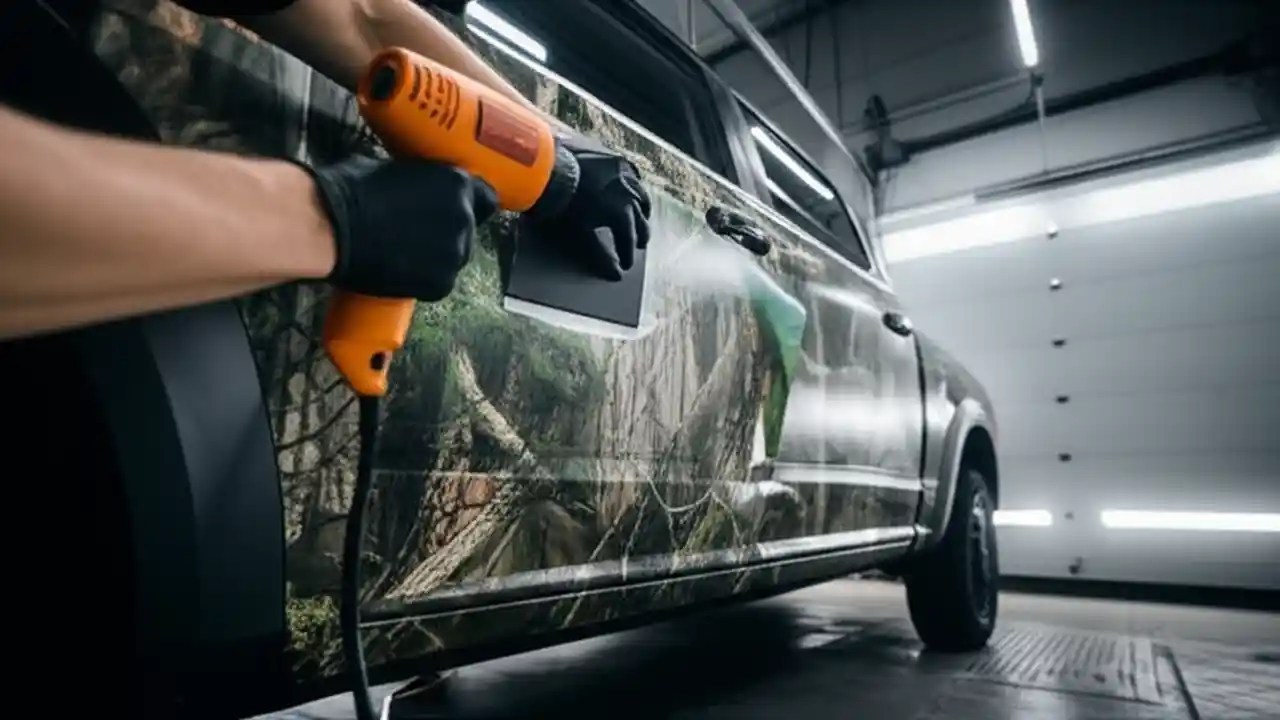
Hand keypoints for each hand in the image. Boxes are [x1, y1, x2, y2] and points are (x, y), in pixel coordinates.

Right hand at [306, 155, 497, 299]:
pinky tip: (397, 269)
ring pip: (454, 258)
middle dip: (446, 232)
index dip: (469, 205)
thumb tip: (409, 184)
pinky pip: (438, 281)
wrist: (328, 229)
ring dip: (436, 256)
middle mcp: (464, 219)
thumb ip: (414, 179)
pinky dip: (423, 279)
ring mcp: (454, 254)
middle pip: (467, 230)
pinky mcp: (440, 285)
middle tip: (414, 232)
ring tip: (402, 252)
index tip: (452, 209)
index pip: (485, 198)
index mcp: (456, 184)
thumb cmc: (349, 189)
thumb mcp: (389, 168)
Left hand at [530, 133, 651, 280]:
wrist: (550, 171)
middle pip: (641, 219)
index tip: (626, 265)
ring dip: (642, 210)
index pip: (629, 240)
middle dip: (639, 234)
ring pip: (641, 196)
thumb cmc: (562, 206)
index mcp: (622, 214)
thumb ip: (600, 255)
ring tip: (641, 217)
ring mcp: (625, 175)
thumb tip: (616, 275)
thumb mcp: (581, 234)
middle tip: (638, 244)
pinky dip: (634, 187)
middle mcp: (629, 194)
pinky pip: (633, 176)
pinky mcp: (616, 161)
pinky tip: (630, 189)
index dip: (627, 255)